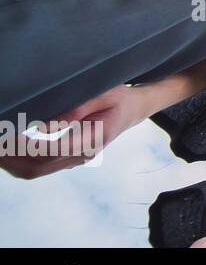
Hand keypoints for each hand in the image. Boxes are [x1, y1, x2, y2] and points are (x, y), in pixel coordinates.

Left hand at [0, 85, 152, 179]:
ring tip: (0, 147)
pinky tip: (10, 149)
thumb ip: (76, 109)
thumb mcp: (103, 94)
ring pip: (37, 170)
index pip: (55, 149)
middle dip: (13, 159)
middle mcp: (84, 154)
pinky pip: (41, 166)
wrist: (133, 111)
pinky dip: (22, 161)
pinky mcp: (70, 159)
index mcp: (94, 138)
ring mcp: (76, 159)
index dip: (28, 145)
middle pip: (40, 167)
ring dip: (14, 162)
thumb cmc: (120, 98)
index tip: (9, 136)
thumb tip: (43, 126)